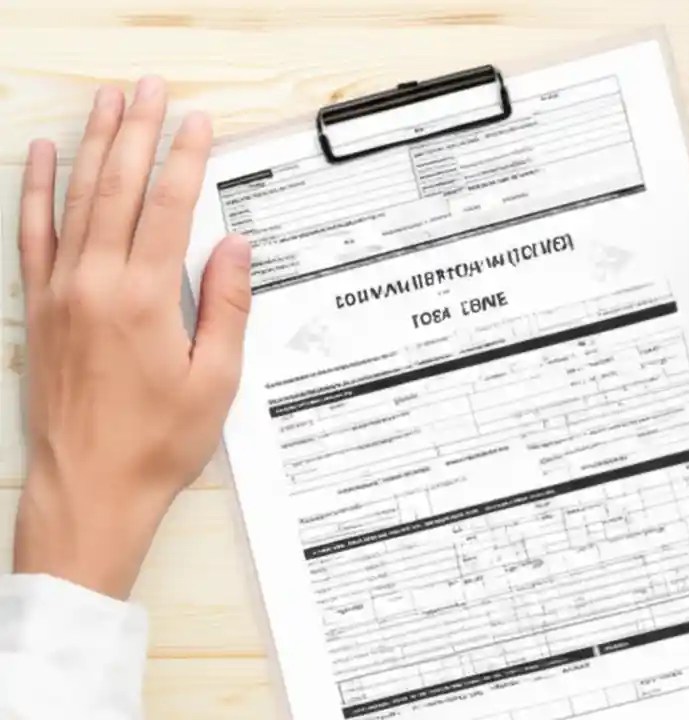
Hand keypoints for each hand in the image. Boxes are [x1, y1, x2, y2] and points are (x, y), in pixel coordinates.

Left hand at [13, 77, 250, 599]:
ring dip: (93, 145)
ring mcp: (60, 291)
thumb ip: (227, 308)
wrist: (89, 489)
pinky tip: (41, 157)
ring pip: (76, 199)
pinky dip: (36, 190)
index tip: (197, 124)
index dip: (185, 159)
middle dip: (138, 131)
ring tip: (108, 102)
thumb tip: (233, 250)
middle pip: (118, 188)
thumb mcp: (215, 381)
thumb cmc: (154, 444)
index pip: (168, 208)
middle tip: (151, 90)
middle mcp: (95, 284)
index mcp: (145, 300)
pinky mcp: (37, 307)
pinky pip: (32, 233)